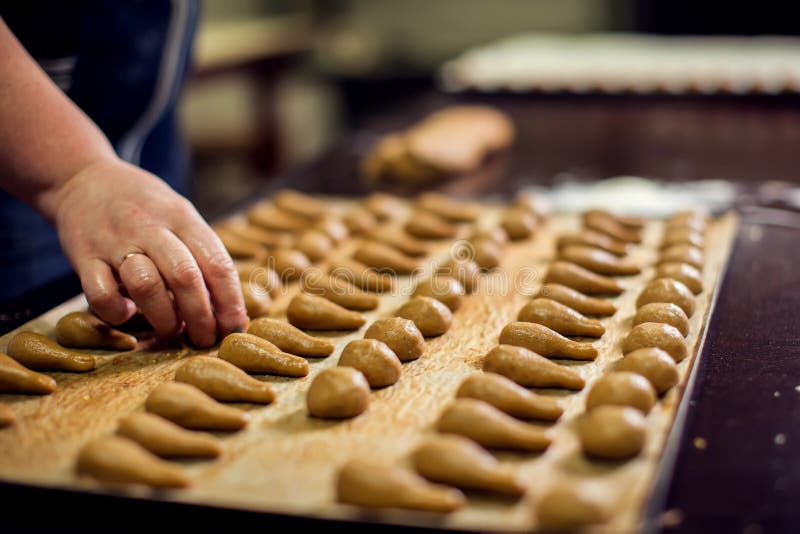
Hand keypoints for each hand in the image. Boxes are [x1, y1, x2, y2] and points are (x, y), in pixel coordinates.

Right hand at [52, 157, 246, 346]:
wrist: (83, 178)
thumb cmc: (145, 207)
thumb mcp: (180, 214)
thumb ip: (201, 252)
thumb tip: (229, 306)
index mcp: (182, 218)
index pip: (217, 263)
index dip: (230, 302)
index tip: (234, 328)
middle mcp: (150, 227)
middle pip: (185, 277)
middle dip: (201, 317)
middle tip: (205, 340)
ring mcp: (115, 242)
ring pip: (146, 285)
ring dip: (164, 318)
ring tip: (172, 330)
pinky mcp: (84, 256)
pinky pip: (100, 293)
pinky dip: (116, 312)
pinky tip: (126, 313)